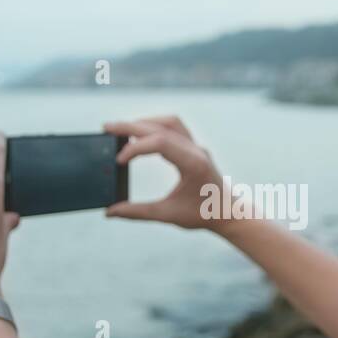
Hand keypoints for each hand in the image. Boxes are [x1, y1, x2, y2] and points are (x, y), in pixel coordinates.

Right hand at [102, 116, 232, 232]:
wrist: (230, 212)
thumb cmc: (203, 215)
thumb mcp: (168, 215)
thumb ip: (138, 213)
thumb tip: (110, 212)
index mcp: (193, 163)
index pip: (161, 142)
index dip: (136, 148)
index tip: (119, 161)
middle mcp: (196, 149)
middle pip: (161, 127)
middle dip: (131, 126)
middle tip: (107, 128)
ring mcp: (197, 146)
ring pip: (169, 122)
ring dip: (145, 122)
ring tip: (122, 130)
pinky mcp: (194, 147)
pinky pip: (174, 128)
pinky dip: (154, 127)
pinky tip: (140, 135)